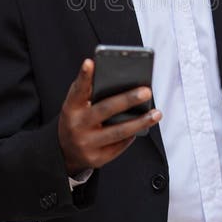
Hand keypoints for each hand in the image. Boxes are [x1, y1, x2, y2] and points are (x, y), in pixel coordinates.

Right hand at [58, 58, 161, 174]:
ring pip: (118, 131)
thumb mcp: (76, 106)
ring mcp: (86, 144)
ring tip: (157, 113)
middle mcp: (76, 126)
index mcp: (70, 108)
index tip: (90, 62)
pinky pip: (120, 145)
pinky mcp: (97, 159)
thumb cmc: (77, 119)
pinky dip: (132, 135)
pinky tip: (143, 126)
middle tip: (147, 91)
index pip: (77, 90)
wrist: (65, 153)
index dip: (83, 76)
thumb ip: (90, 92)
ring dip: (140, 122)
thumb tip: (119, 78)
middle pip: (105, 110)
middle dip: (127, 100)